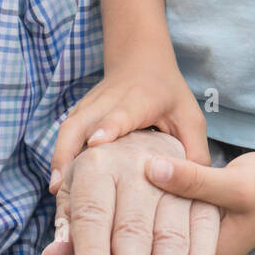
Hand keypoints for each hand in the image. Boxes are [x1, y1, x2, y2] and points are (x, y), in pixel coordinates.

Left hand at [40, 131, 219, 254]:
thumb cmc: (101, 181)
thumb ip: (67, 233)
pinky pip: (204, 223)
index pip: (92, 214)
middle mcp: (135, 165)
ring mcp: (172, 175)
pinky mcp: (200, 187)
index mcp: (97, 165)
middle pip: (133, 228)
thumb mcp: (74, 196)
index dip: (92, 252)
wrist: (139, 139)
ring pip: (170, 233)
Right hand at [49, 61, 210, 191]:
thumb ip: (195, 152)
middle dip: (68, 151)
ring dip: (59, 157)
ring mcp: (89, 106)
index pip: (120, 113)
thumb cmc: (169, 93)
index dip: (108, 127)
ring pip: (68, 129)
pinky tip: (59, 183)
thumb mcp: (190, 117)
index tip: (96, 143)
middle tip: (60, 186)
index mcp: (138, 100)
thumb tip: (198, 195)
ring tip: (56, 191)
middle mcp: (107, 101)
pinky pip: (65, 134)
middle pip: (80, 122)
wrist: (140, 58)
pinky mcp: (80, 113)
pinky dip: (59, 156)